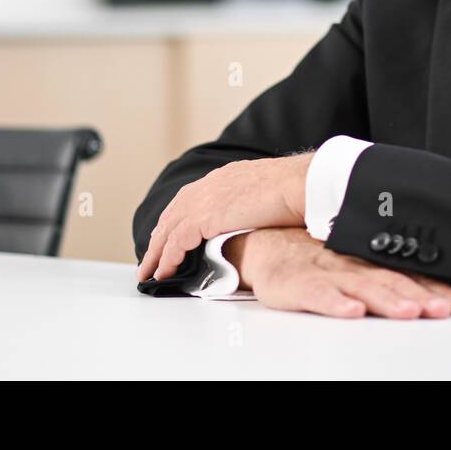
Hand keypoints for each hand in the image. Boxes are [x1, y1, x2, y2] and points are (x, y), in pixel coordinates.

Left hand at [136, 155, 312, 282]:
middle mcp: (211, 184)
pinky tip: (165, 272)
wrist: (301, 183)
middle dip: (159, 237)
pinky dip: (168, 258)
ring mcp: (206, 198)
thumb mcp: (270, 192)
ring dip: (157, 253)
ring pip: (169, 229)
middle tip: (150, 257)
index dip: (176, 217)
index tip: (167, 233)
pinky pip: (177, 242)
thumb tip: (258, 218)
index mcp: (226, 176)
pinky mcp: (205, 217)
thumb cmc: (298, 189)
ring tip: (149, 273)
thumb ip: (255, 203)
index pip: (190, 198)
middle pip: (173, 213)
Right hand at [237, 227, 450, 318]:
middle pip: (394, 280)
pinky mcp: (297, 283)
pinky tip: (351, 311)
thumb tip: (441, 292)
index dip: (441, 289)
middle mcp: (355, 263)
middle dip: (423, 296)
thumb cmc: (316, 256)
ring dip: (387, 299)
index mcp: (373, 259)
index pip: (414, 275)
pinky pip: (316, 294)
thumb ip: (393, 273)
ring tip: (409, 311)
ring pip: (361, 285)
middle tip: (446, 310)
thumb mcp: (357, 261)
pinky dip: (334, 302)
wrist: (265, 243)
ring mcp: (326, 272)